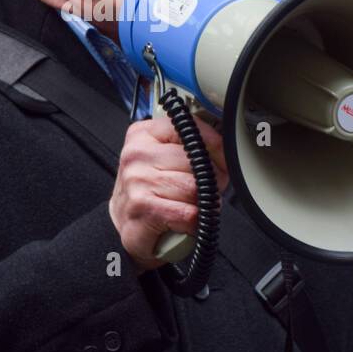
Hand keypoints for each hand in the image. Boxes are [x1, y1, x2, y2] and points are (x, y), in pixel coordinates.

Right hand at [109, 114, 228, 272]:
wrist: (126, 222)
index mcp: (143, 134)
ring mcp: (138, 179)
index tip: (220, 159)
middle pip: (197, 162)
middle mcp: (137, 153)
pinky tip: (183, 221)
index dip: (213, 145)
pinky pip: (188, 213)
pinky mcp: (143, 206)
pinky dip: (193, 222)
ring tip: (190, 206)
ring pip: (195, 189)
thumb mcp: (166, 158)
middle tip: (202, 191)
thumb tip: (227, 150)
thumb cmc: (150, 190)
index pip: (190, 129)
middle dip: (210, 180)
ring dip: (201, 204)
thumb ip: (191, 147)